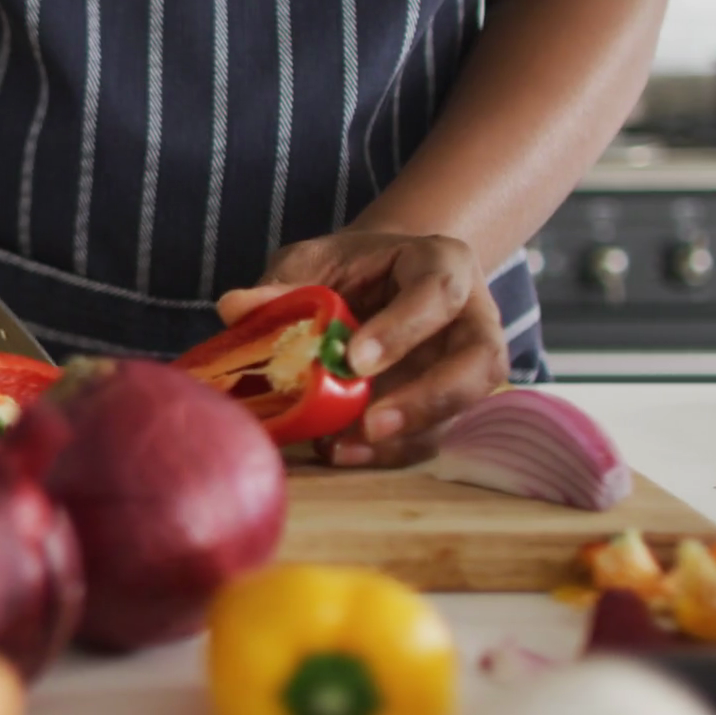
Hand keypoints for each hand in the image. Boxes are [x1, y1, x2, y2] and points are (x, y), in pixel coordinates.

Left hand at [217, 232, 509, 467]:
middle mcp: (471, 318)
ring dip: (407, 437)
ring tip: (345, 448)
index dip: (402, 328)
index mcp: (442, 264)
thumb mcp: (313, 262)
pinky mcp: (447, 407)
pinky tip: (340, 452)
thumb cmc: (348, 268)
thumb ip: (283, 283)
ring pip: (462, 409)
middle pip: (481, 361)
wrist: (376, 282)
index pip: (438, 292)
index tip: (355, 360)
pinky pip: (430, 437)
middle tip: (370, 422)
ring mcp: (465, 367)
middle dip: (429, 397)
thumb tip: (234, 307)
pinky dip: (387, 452)